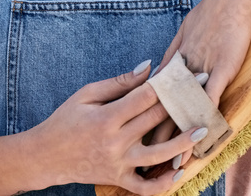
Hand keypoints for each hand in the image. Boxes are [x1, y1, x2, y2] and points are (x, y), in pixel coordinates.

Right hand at [29, 61, 209, 193]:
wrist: (45, 156)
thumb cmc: (65, 119)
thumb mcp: (87, 94)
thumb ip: (119, 83)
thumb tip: (148, 66)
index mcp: (107, 117)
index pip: (146, 97)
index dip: (170, 83)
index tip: (191, 72)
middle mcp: (115, 141)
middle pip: (155, 120)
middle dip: (181, 104)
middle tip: (205, 90)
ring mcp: (118, 163)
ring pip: (157, 155)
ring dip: (183, 143)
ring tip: (202, 131)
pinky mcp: (118, 179)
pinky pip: (144, 187)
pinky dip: (163, 183)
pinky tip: (181, 171)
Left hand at [147, 0, 250, 166]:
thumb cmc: (217, 7)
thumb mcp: (190, 27)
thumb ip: (180, 47)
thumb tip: (169, 61)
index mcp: (174, 55)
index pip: (155, 92)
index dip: (145, 114)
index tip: (134, 131)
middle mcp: (182, 65)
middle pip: (163, 106)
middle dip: (154, 134)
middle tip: (143, 157)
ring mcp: (200, 69)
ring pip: (183, 110)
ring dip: (177, 138)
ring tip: (171, 163)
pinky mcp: (220, 71)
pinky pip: (208, 103)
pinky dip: (202, 125)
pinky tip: (200, 143)